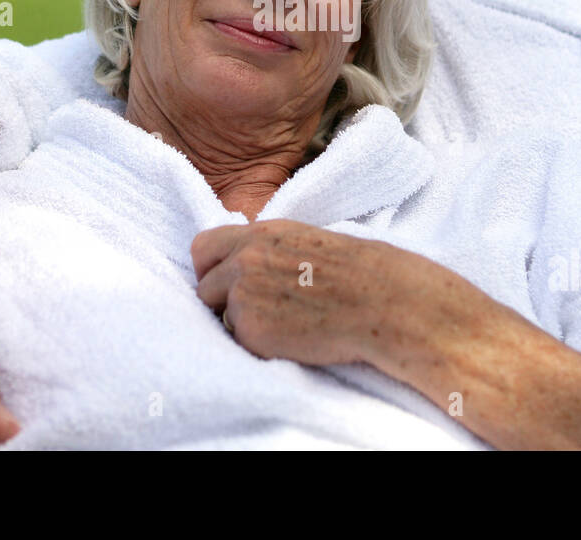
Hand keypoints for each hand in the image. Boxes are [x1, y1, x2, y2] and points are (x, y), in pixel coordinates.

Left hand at [191, 219, 420, 365]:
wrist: (378, 302)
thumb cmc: (354, 273)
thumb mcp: (304, 241)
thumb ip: (266, 250)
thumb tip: (242, 266)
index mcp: (259, 235)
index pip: (202, 247)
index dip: (210, 269)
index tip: (223, 282)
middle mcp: (244, 261)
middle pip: (204, 288)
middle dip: (222, 302)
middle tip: (256, 311)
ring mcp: (243, 296)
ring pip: (222, 318)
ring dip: (243, 324)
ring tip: (285, 323)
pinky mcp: (250, 331)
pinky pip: (240, 343)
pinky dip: (258, 345)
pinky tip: (290, 338)